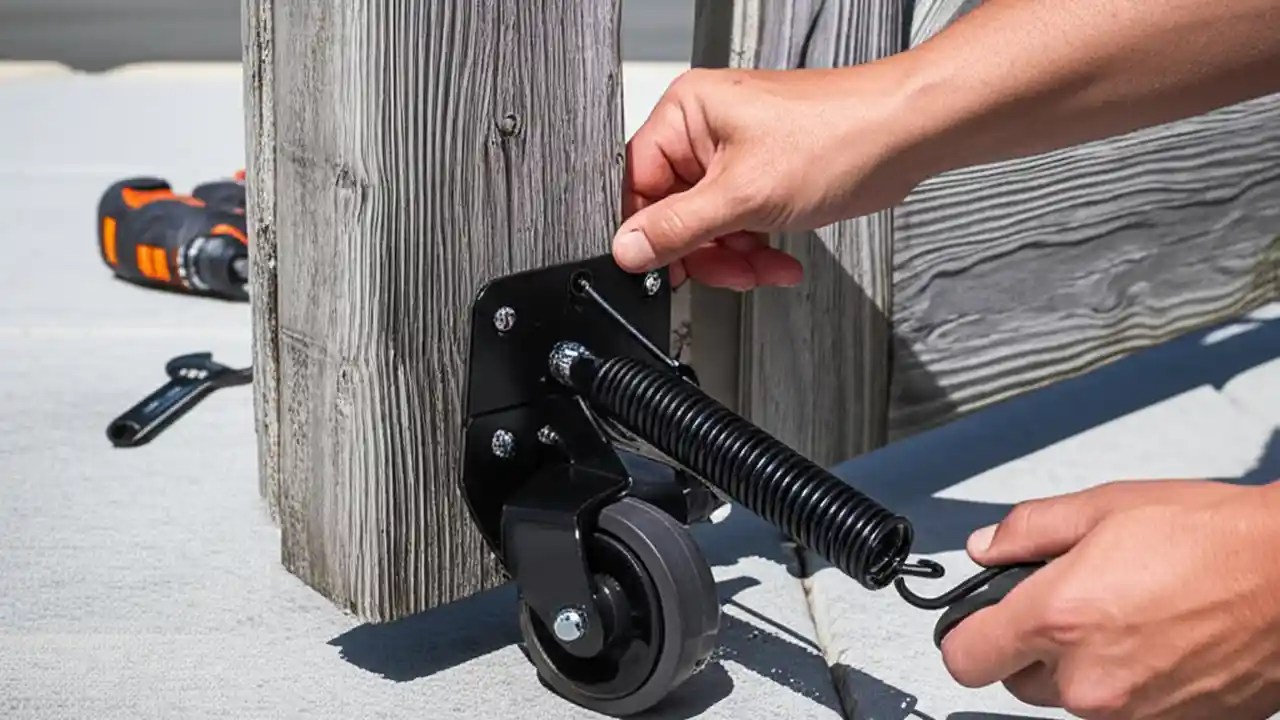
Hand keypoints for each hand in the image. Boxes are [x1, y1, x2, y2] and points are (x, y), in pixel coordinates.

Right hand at [613, 65, 930, 289]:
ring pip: (709, 225)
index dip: (649, 233)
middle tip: (731, 272)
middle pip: (674, 211)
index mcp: (687, 113)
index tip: (662, 268)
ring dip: (735, 257)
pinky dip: (756, 248)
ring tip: (764, 266)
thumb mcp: (743, 196)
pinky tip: (778, 259)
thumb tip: (628, 249)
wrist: (906, 136)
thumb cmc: (840, 136)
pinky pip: (738, 222)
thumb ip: (678, 229)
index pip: (638, 183)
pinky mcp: (762, 174)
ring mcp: (735, 152)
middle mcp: (705, 128)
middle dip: (706, 252)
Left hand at [942, 479, 1279, 718]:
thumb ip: (1028, 530)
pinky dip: (1127, 682)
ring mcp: (1130, 714)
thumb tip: (985, 548)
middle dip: (1032, 644)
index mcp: (1057, 619)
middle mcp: (1087, 679)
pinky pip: (1121, 710)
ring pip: (1069, 697)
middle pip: (1015, 679)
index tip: (976, 620)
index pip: (963, 658)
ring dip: (1080, 665)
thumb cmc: (1215, 541)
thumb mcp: (1104, 507)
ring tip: (1125, 614)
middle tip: (1072, 600)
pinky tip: (1155, 640)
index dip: (966, 634)